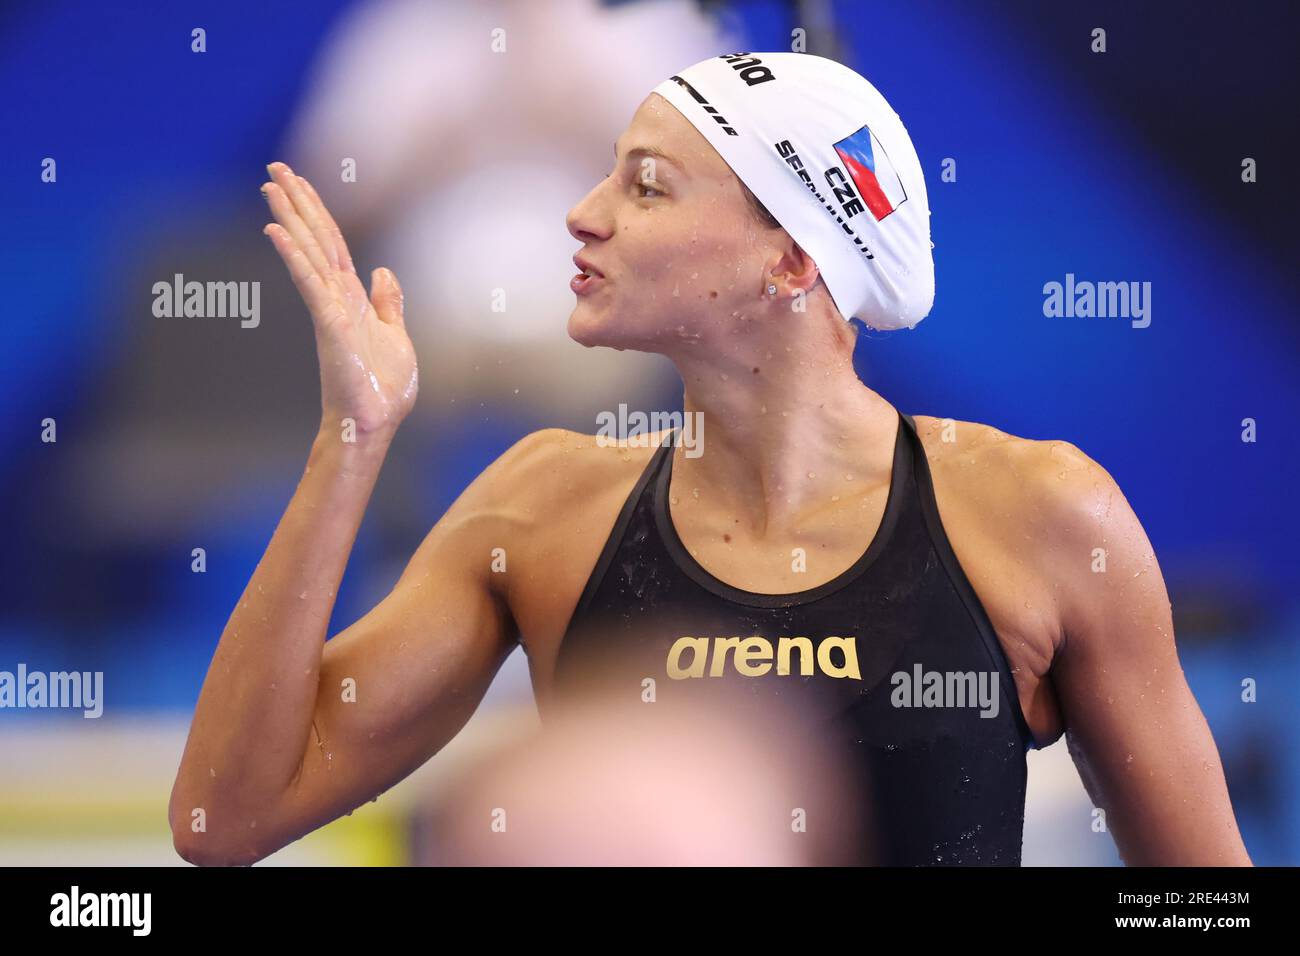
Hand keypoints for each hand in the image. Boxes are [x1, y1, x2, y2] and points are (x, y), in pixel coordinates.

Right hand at [261, 162, 417, 438]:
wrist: (374, 424)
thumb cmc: (383, 390)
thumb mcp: (397, 337)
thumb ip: (388, 303)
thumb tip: (382, 271)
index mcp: (353, 299)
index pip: (334, 244)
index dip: (318, 212)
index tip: (299, 182)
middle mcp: (337, 298)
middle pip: (316, 239)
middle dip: (297, 202)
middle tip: (274, 168)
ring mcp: (330, 310)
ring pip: (309, 253)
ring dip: (290, 218)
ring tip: (270, 185)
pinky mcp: (330, 324)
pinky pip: (310, 283)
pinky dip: (294, 256)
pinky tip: (276, 230)